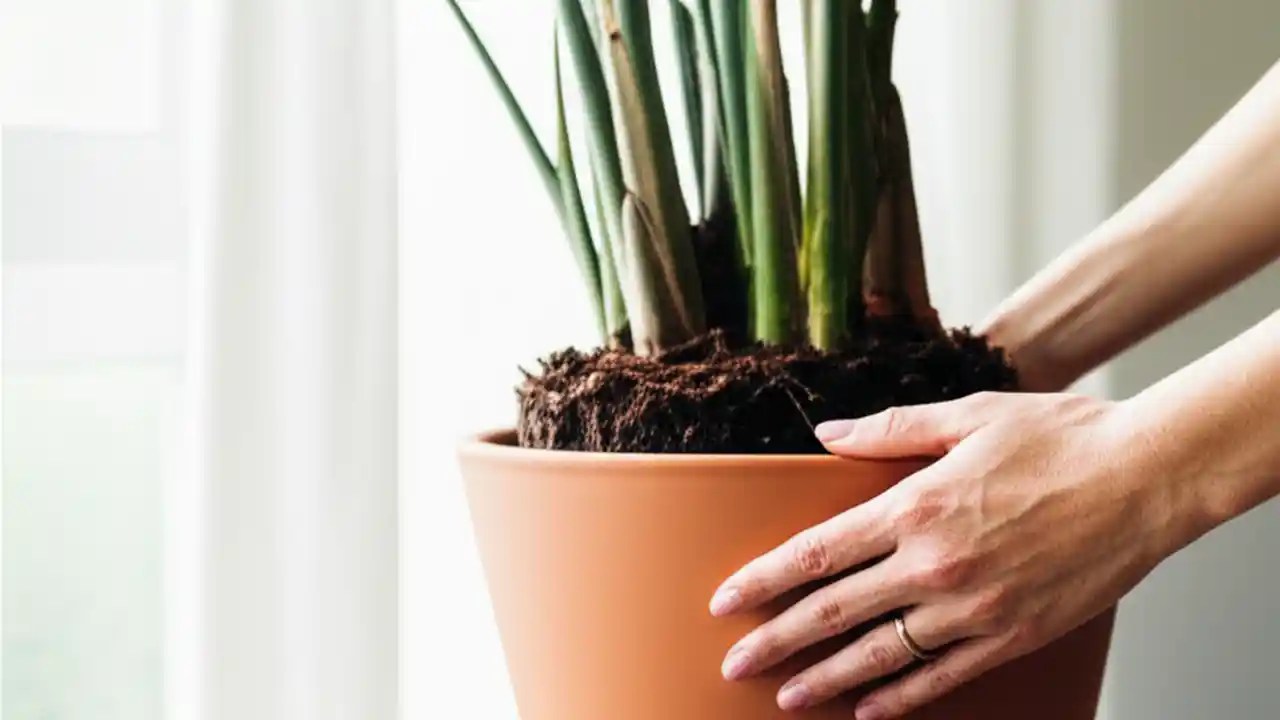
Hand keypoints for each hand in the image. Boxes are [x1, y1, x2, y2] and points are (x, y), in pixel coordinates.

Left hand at [708, 392, 1199, 718]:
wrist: (1146, 477)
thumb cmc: (1058, 437)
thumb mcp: (967, 415)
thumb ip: (887, 429)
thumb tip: (822, 434)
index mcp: (914, 505)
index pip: (816, 552)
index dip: (763, 580)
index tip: (724, 600)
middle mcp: (933, 564)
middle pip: (833, 611)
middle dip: (775, 641)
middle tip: (733, 664)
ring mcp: (973, 607)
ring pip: (879, 654)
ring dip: (824, 678)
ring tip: (786, 697)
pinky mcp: (1011, 635)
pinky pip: (941, 677)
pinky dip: (899, 698)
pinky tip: (867, 710)